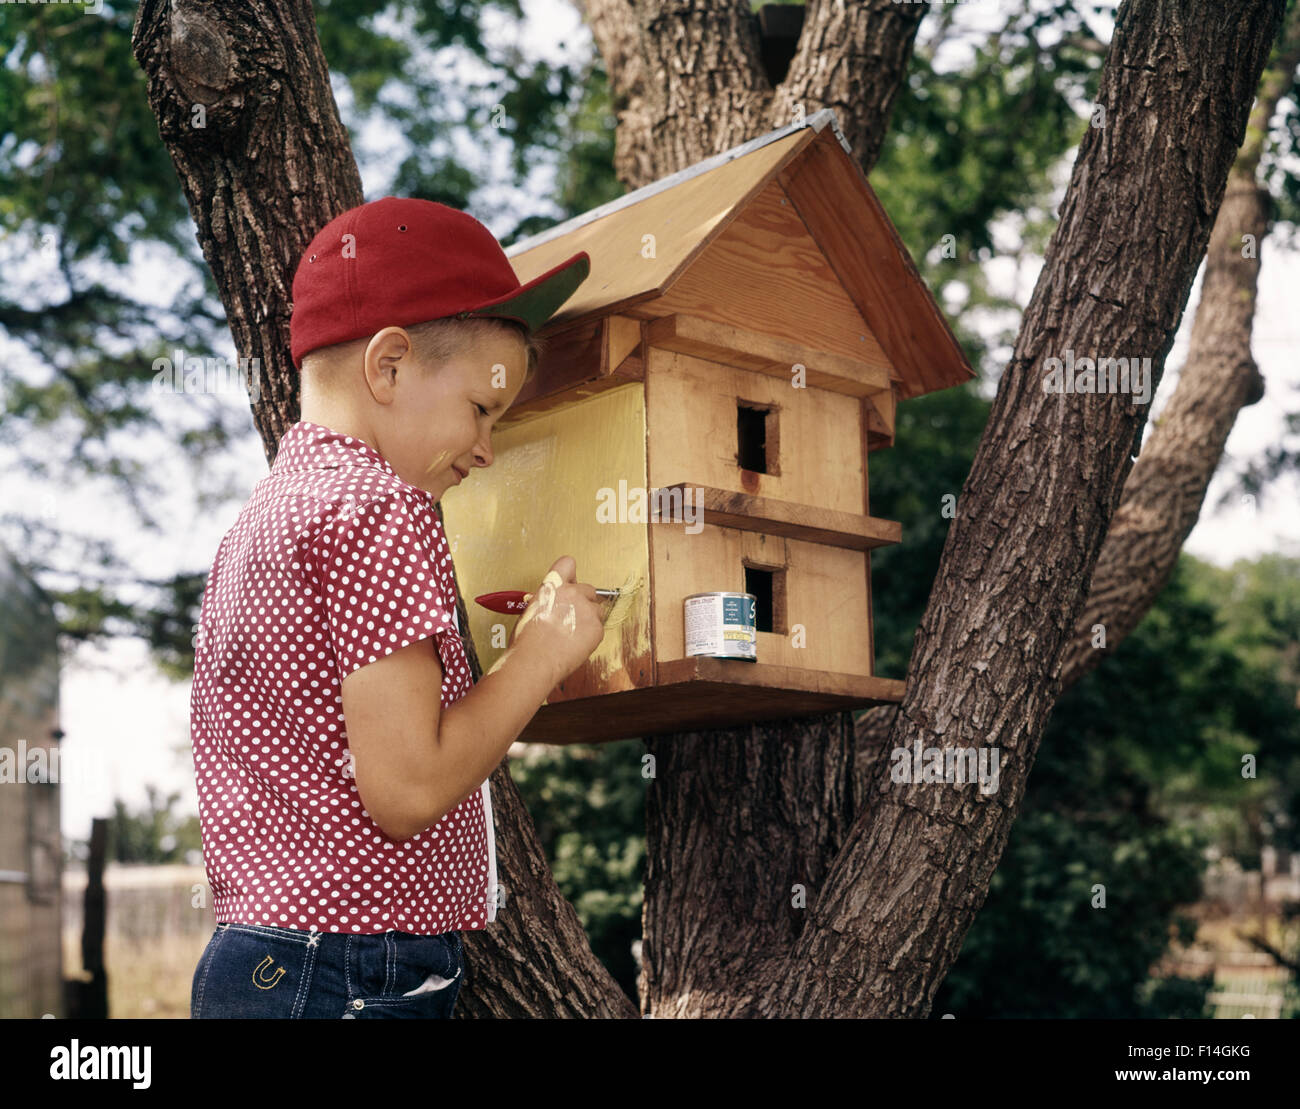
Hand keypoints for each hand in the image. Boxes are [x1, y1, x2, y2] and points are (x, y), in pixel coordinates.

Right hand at [510, 555, 605, 684]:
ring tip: (572, 635)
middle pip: (588, 590)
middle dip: (582, 602)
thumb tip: (551, 606)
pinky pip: (599, 627)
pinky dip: (591, 635)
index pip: (567, 564)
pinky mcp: (596, 627)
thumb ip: (545, 600)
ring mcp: (586, 609)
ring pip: (596, 610)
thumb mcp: (530, 610)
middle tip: (571, 618)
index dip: (569, 575)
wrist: (534, 660)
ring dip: (588, 619)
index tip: (570, 583)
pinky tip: (576, 644)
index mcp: (552, 585)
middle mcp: (571, 593)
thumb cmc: (526, 640)